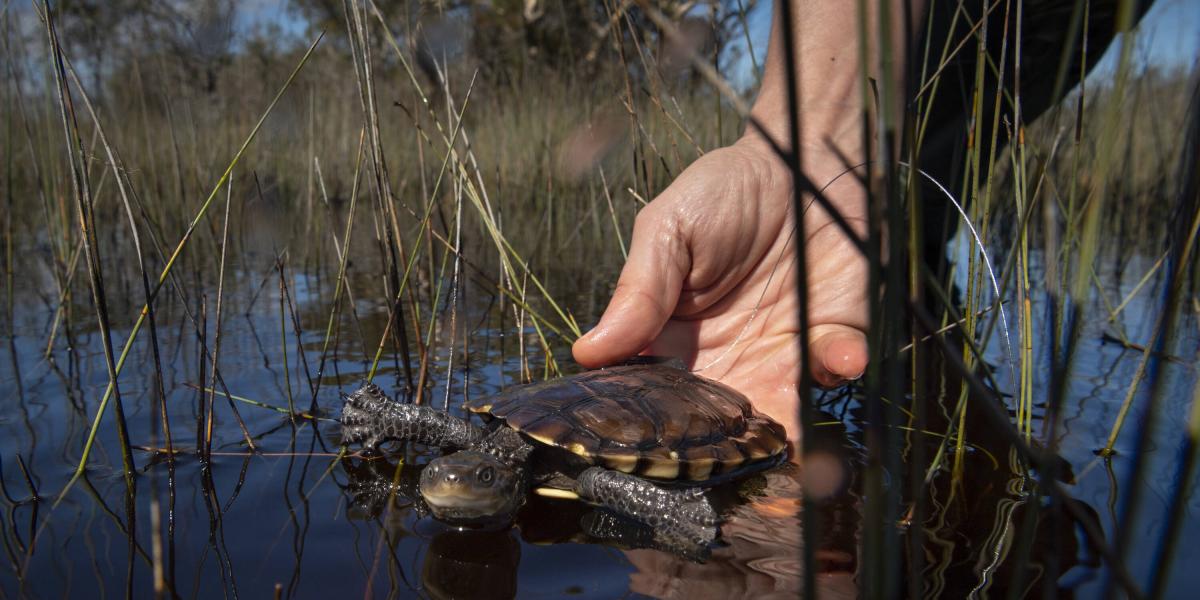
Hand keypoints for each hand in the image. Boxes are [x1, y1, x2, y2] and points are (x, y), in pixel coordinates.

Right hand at [571, 135, 868, 439]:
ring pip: (779, 415)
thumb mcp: (668, 232)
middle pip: (717, 426)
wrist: (799, 156)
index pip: (656, 399)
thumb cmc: (723, 191)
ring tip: (784, 438)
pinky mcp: (835, 335)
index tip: (651, 441)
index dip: (653, 424)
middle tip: (723, 460)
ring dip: (783, 434)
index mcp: (674, 341)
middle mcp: (727, 360)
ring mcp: (782, 353)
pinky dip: (839, 367)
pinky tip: (837, 357)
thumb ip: (638, 292)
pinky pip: (837, 367)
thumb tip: (587, 351)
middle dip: (721, 450)